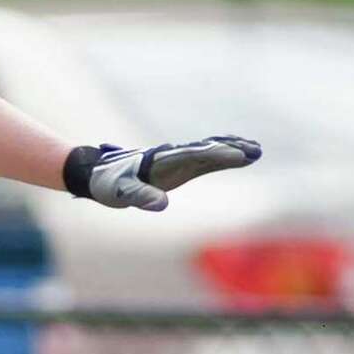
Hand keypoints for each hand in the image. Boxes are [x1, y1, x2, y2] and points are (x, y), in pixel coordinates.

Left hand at [76, 136, 261, 212]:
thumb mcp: (122, 193)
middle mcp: (172, 155)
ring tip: (256, 151)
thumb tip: (162, 205)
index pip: (194, 156)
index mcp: (162, 161)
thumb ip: (142, 196)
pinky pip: (205, 157)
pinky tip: (239, 155)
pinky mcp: (177, 165)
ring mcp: (176, 158)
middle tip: (255, 151)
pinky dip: (223, 155)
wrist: (97, 173)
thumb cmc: (110, 184)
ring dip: (232, 149)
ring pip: (209, 150)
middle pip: (207, 148)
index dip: (216, 154)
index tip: (237, 155)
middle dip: (231, 149)